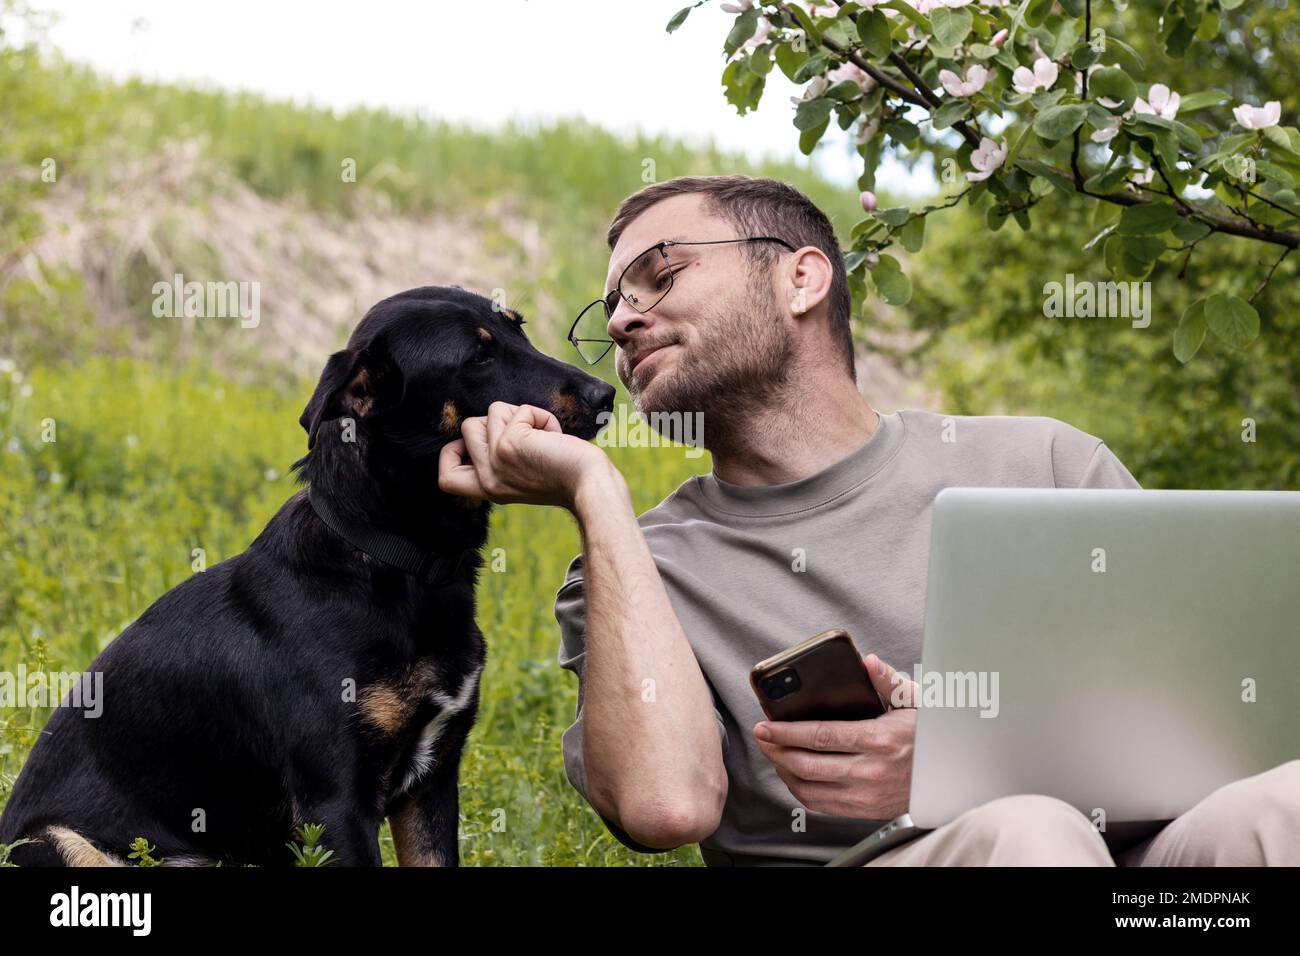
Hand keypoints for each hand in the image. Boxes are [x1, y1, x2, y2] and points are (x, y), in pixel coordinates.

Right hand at [437, 401, 612, 509]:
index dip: (454, 452)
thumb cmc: (566, 475)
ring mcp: (495, 461)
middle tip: (528, 437)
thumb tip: (488, 421)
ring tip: (543, 438)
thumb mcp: (522, 474)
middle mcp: (487, 479)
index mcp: (488, 489)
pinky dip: (541, 416)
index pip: (445, 479)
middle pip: (467, 427)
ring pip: (492, 410)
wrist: (590, 485)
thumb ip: (501, 458)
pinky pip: (519, 409)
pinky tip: (554, 436)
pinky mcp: (509, 444)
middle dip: (500, 420)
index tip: (483, 445)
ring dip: (523, 415)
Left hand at [752, 653, 918, 820]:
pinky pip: (821, 805)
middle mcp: (870, 771)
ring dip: (784, 771)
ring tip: (774, 754)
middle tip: (763, 738)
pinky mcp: (865, 809)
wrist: (950, 774)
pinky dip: (800, 790)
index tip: (766, 726)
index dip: (786, 732)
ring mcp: (867, 795)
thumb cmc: (929, 735)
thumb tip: (868, 663)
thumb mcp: (914, 702)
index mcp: (879, 740)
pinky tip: (793, 774)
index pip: (820, 736)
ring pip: (810, 788)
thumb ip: (887, 681)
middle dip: (776, 750)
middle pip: (807, 764)